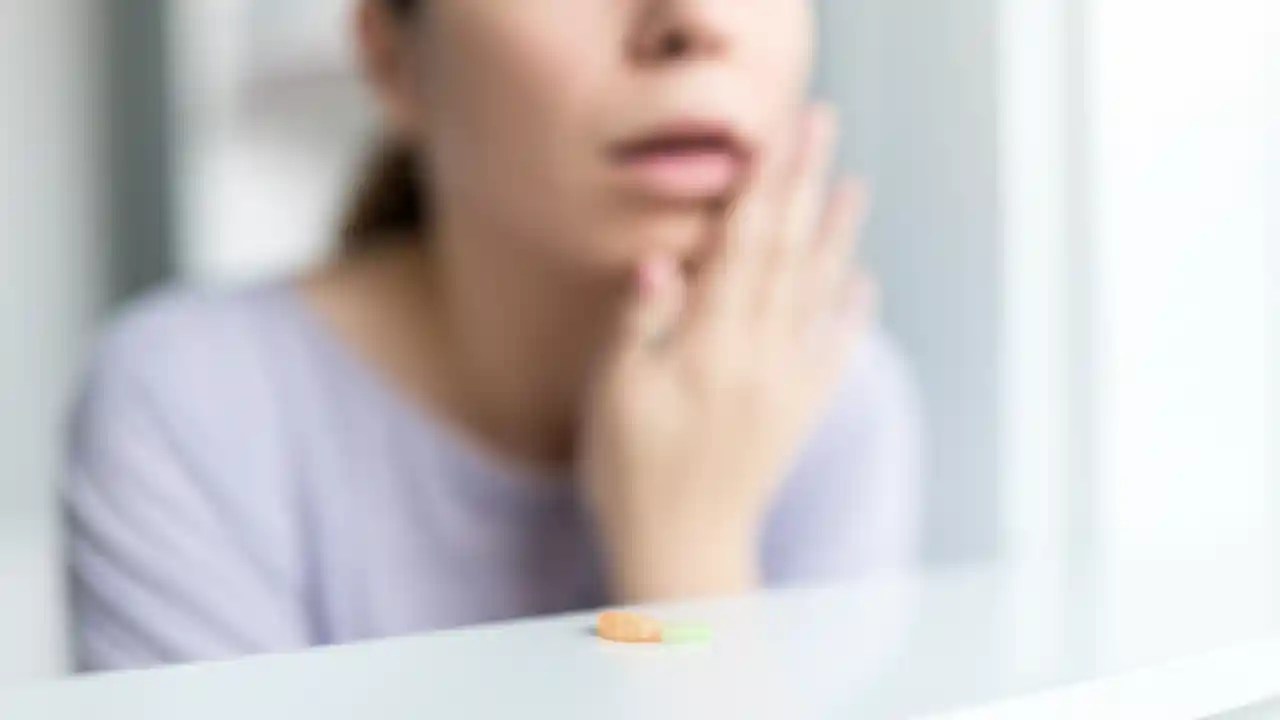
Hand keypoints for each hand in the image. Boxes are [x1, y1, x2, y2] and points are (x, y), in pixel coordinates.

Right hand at [578, 105, 877, 602]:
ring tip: (853, 185)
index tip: (774, 134)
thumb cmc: (632, 472)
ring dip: (835, 235)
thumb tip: (661, 262)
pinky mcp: (798, 411)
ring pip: (815, 293)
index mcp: (709, 346)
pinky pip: (832, 352)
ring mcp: (786, 383)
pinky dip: (848, 312)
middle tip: (820, 127)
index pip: (740, 247)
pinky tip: (861, 281)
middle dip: (802, 184)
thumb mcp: (615, 397)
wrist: (683, 550)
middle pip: (784, 254)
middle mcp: (759, 356)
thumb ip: (641, 325)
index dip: (758, 185)